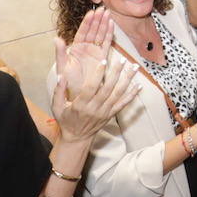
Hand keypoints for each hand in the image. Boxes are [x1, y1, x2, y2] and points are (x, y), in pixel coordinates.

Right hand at [51, 16, 137, 142]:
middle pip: (107, 88)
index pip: (91, 87)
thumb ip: (58, 91)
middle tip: (123, 59)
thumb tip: (61, 76)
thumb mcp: (57, 107)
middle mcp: (94, 108)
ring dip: (127, 80)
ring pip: (118, 94)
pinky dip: (132, 95)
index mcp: (81, 105)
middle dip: (116, 73)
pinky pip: (123, 104)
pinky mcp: (110, 115)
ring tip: (134, 68)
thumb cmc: (66, 120)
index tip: (104, 61)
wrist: (76, 138)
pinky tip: (139, 86)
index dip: (98, 74)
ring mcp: (104, 112)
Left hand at [61, 8, 114, 92]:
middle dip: (97, 20)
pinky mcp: (102, 57)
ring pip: (100, 35)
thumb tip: (55, 38)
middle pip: (92, 31)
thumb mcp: (63, 67)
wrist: (79, 94)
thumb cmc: (68, 81)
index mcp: (75, 48)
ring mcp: (94, 51)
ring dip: (104, 24)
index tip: (91, 13)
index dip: (87, 22)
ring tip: (108, 14)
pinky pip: (106, 43)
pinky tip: (112, 25)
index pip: (82, 32)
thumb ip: (60, 52)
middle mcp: (85, 48)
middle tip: (103, 9)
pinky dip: (109, 34)